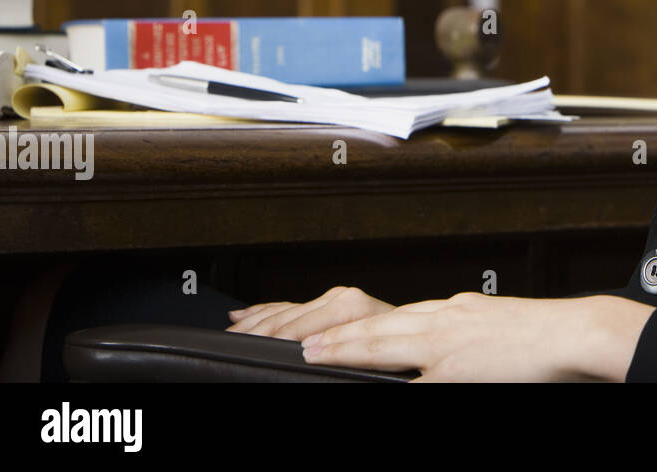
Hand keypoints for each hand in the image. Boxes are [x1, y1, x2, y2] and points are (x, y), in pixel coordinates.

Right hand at [226, 285, 395, 340]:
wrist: (425, 337)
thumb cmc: (403, 349)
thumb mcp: (376, 357)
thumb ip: (342, 350)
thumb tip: (310, 351)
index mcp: (353, 310)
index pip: (301, 328)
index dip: (276, 341)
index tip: (253, 351)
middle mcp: (344, 299)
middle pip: (289, 317)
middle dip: (259, 331)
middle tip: (232, 343)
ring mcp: (338, 298)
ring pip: (287, 310)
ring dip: (257, 322)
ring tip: (232, 332)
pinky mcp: (334, 302)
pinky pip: (293, 305)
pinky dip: (267, 310)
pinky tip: (246, 313)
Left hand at [301, 291, 655, 381]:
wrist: (575, 333)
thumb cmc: (546, 334)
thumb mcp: (496, 327)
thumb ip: (467, 334)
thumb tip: (451, 350)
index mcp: (458, 311)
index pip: (400, 318)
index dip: (363, 326)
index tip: (336, 330)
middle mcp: (448, 320)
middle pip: (383, 326)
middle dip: (341, 334)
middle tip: (306, 340)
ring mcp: (450, 345)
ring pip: (387, 343)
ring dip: (347, 348)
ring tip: (316, 352)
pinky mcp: (459, 371)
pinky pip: (415, 381)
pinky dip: (388, 382)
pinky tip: (365, 385)